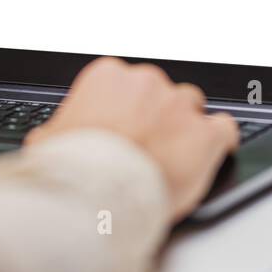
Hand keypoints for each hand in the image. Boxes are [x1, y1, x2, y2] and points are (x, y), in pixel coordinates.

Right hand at [26, 57, 238, 222]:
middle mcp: (147, 83)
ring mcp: (179, 106)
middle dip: (157, 118)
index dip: (126, 110)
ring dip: (185, 129)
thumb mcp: (47, 144)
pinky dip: (219, 142)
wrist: (98, 194)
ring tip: (175, 157)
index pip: (126, 84)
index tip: (124, 129)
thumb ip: (58, 131)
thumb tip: (46, 140)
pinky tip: (213, 154)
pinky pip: (224, 129)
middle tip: (146, 148)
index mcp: (108, 77)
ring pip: (192, 108)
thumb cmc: (72, 169)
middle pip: (161, 94)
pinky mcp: (205, 133)